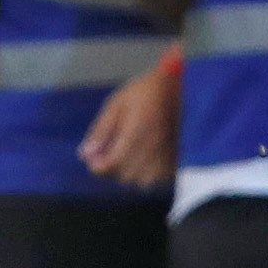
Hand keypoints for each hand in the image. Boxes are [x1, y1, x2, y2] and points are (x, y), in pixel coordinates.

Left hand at [79, 55, 179, 189]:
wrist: (183, 86)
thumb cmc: (146, 91)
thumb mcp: (117, 104)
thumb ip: (101, 130)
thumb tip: (84, 155)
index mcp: (136, 132)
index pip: (114, 164)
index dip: (98, 167)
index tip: (92, 161)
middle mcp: (154, 147)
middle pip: (127, 176)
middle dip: (113, 168)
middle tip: (109, 154)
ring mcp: (170, 154)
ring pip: (144, 181)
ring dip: (131, 173)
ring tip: (128, 155)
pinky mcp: (182, 158)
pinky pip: (161, 178)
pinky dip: (149, 173)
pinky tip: (145, 158)